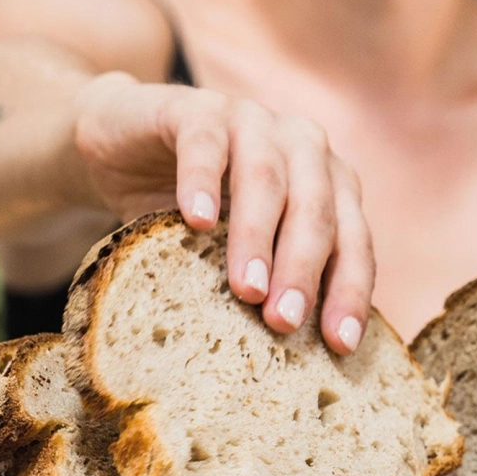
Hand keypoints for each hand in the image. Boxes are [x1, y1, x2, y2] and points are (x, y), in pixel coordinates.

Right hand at [74, 72, 373, 353]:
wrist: (123, 147)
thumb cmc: (195, 215)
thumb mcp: (237, 253)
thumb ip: (273, 285)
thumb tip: (299, 366)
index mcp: (328, 185)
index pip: (352, 242)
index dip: (348, 291)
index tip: (339, 344)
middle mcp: (302, 146)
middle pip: (316, 210)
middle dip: (303, 269)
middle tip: (284, 322)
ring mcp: (252, 120)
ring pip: (265, 177)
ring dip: (258, 235)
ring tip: (246, 288)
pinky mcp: (196, 109)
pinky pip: (205, 145)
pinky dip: (203, 183)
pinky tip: (197, 223)